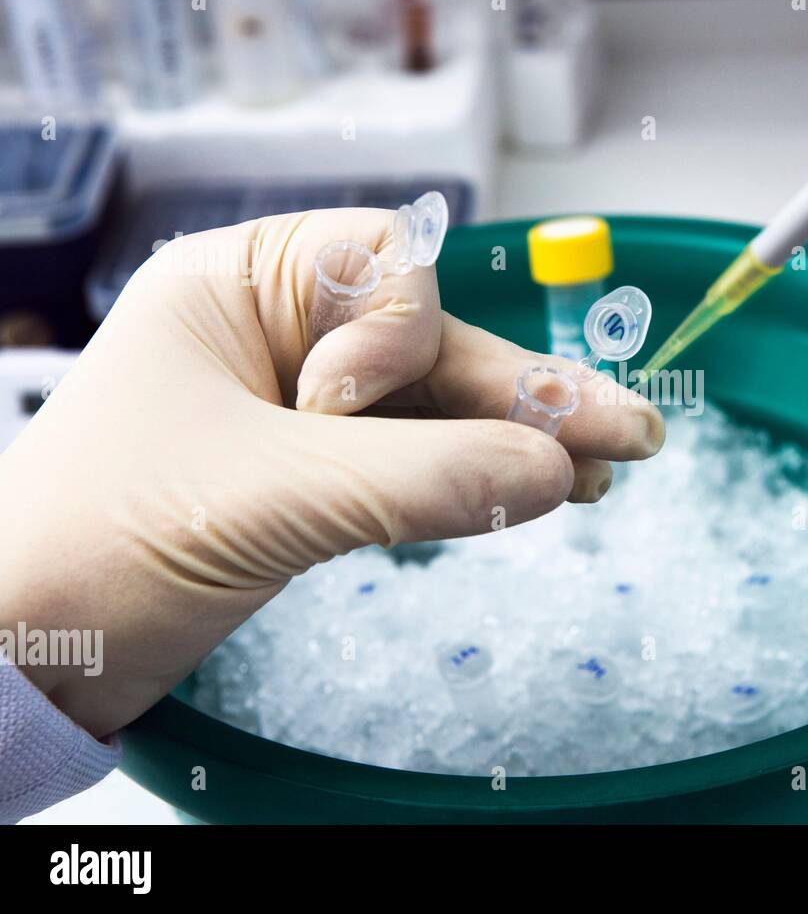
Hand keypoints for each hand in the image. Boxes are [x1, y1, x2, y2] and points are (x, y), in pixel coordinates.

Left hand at [0, 208, 663, 737]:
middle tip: (628, 435)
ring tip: (609, 467)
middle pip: (432, 345)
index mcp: (239, 284)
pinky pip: (416, 460)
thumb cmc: (99, 544)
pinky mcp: (315, 474)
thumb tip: (555, 473)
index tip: (336, 412)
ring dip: (518, 440)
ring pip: (436, 407)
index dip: (396, 340)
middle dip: (524, 391)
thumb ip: (422, 478)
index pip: (383, 269)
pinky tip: (546, 490)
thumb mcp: (269, 496)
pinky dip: (478, 479)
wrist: (18, 656)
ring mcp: (301, 406)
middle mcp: (278, 331)